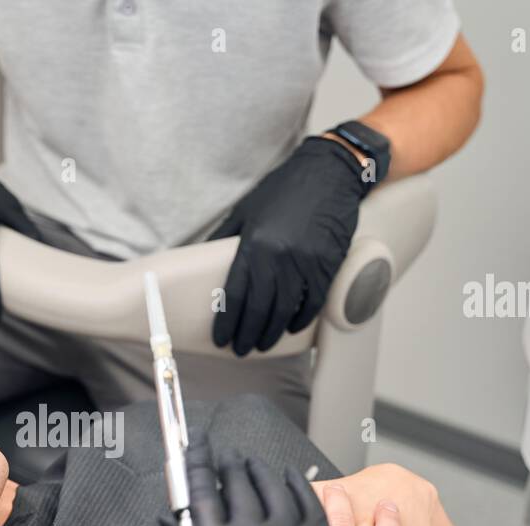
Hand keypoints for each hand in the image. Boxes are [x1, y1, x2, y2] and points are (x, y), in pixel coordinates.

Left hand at [209, 136, 370, 354]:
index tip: (221, 338)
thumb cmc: (284, 190)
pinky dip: (302, 318)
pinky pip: (314, 301)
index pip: (235, 295)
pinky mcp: (329, 263)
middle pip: (259, 309)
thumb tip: (200, 261)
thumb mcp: (245, 210)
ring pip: (285, 309)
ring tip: (263, 344)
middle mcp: (278, 256)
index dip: (227, 322)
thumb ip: (223, 239)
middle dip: (248, 334)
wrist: (329, 171)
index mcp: (253, 244)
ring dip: (273, 332)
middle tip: (241, 349)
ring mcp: (306, 261)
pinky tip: (292, 327)